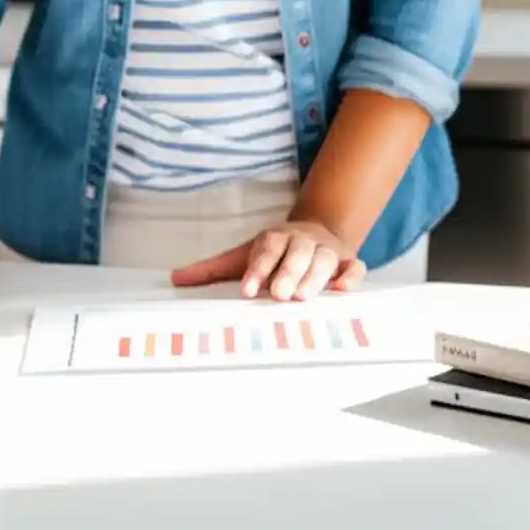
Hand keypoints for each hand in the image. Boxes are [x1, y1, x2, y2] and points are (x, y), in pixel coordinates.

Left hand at [170, 221, 367, 300]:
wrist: (315, 232)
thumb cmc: (274, 254)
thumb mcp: (242, 257)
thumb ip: (212, 270)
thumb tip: (174, 279)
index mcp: (276, 238)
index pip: (267, 249)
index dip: (257, 268)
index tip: (246, 289)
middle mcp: (303, 241)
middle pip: (297, 252)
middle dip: (288, 272)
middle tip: (278, 295)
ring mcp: (328, 251)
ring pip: (325, 259)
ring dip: (314, 276)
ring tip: (302, 297)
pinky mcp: (348, 262)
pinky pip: (354, 267)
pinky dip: (350, 277)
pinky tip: (341, 290)